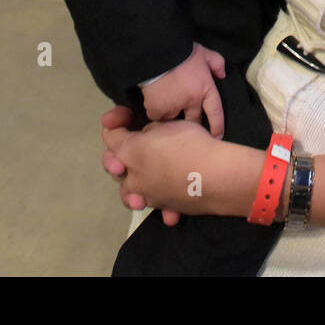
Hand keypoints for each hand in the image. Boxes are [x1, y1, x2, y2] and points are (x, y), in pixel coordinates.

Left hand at [100, 106, 180, 224]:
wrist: (214, 176)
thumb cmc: (190, 143)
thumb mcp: (169, 125)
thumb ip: (152, 130)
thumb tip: (148, 138)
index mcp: (128, 151)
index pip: (110, 135)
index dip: (116, 123)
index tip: (126, 116)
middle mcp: (131, 176)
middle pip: (113, 166)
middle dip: (118, 157)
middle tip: (136, 148)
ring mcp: (146, 195)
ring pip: (128, 192)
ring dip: (132, 187)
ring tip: (144, 181)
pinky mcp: (162, 208)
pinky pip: (155, 206)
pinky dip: (161, 205)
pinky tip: (171, 205)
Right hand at [140, 42, 225, 135]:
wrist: (156, 52)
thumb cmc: (181, 51)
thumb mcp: (204, 53)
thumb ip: (216, 63)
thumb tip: (222, 75)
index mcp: (205, 89)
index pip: (215, 112)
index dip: (217, 126)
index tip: (217, 136)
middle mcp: (191, 101)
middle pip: (194, 121)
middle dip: (191, 121)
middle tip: (187, 117)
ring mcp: (174, 106)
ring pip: (173, 118)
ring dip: (172, 113)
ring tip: (167, 100)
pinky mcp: (157, 109)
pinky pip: (157, 116)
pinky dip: (156, 110)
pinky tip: (155, 99)